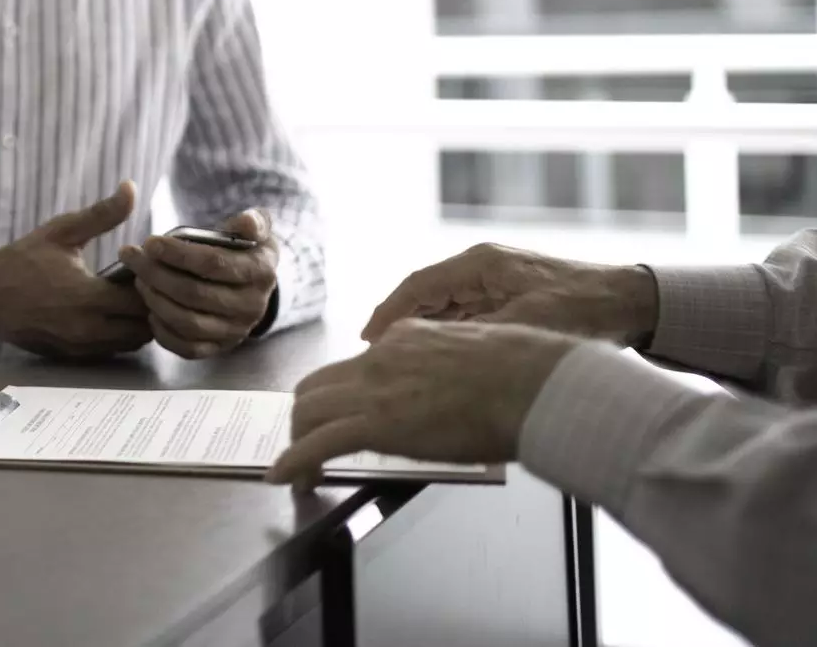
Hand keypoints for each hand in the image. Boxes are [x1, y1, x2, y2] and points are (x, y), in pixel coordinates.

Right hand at [0, 182, 150, 358]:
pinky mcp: (73, 356)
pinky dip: (120, 334)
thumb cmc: (22, 260)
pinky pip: (112, 350)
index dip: (154, 283)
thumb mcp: (61, 231)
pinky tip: (113, 312)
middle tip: (146, 282)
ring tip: (131, 297)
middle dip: (152, 305)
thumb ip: (101, 214)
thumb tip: (131, 188)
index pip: (145, 300)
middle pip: (145, 328)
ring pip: (132, 344)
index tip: (147, 266)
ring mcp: (82, 347)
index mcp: (89, 297)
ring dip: (139, 323)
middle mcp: (89, 329)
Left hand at [115, 209, 277, 359]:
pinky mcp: (219, 348)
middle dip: (156, 274)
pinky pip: (187, 348)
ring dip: (155, 300)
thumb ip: (253, 221)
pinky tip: (150, 310)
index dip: (178, 253)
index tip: (149, 243)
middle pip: (194, 293)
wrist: (254, 284)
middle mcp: (251, 306)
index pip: (214, 264)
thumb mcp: (256, 227)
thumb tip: (246, 223)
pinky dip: (163, 331)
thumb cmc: (245, 248)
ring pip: (187, 322)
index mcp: (260, 272)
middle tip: (132, 258)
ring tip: (138, 279)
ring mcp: (235, 331)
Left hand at [267, 318, 578, 483]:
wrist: (532, 384)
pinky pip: (317, 443)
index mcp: (406, 339)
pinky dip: (293, 461)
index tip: (344, 415)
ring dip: (297, 441)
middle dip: (306, 416)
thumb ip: (450, 370)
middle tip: (307, 444)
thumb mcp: (476, 355)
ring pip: (308, 409)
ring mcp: (374, 389)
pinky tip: (284, 478)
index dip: (344, 395)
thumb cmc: (525, 376)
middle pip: (318, 384)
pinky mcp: (376, 423)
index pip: (358, 366)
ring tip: (297, 469)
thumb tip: (453, 392)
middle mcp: (380, 358)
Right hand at [360, 243, 658, 344]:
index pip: (419, 285)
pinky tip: (445, 361)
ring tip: (404, 363)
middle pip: (428, 296)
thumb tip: (437, 357)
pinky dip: (453, 337)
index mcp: (482, 264)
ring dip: (427, 333)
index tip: (368, 337)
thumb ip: (479, 338)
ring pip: (447, 309)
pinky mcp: (512, 298)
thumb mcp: (526, 326)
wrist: (636, 303)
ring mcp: (498, 282)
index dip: (389, 311)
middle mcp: (484, 268)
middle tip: (377, 357)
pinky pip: (469, 317)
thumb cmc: (587, 309)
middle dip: (402, 325)